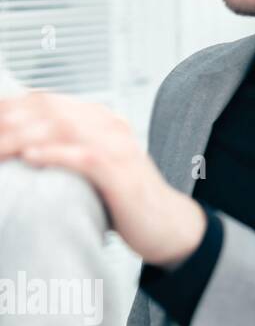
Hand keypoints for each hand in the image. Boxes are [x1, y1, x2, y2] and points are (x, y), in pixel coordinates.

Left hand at [0, 91, 205, 267]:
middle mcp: (110, 127)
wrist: (168, 224)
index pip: (47, 100)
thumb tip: (22, 148)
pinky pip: (84, 156)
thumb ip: (67, 148)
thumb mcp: (95, 164)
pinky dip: (55, 154)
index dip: (10, 106)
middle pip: (49, 110)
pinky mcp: (121, 173)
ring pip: (62, 128)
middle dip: (8, 120)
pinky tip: (30, 157)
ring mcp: (118, 148)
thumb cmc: (126, 199)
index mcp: (102, 119)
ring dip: (21, 136)